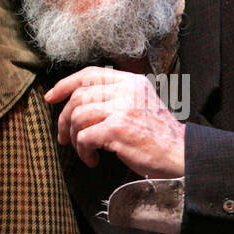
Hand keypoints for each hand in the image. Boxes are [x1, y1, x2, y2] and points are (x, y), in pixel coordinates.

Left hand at [45, 66, 185, 177]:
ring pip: (78, 116)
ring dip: (74, 137)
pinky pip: (84, 136)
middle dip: (64, 118)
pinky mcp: (117, 129)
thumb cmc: (159, 136)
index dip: (65, 84)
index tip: (51, 97)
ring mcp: (122, 108)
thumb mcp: (141, 104)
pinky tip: (93, 159)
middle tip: (63, 136)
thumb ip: (116, 97)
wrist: (182, 156)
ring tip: (84, 150)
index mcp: (131, 81)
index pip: (89, 74)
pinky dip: (83, 150)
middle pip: (79, 96)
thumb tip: (78, 103)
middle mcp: (126, 90)